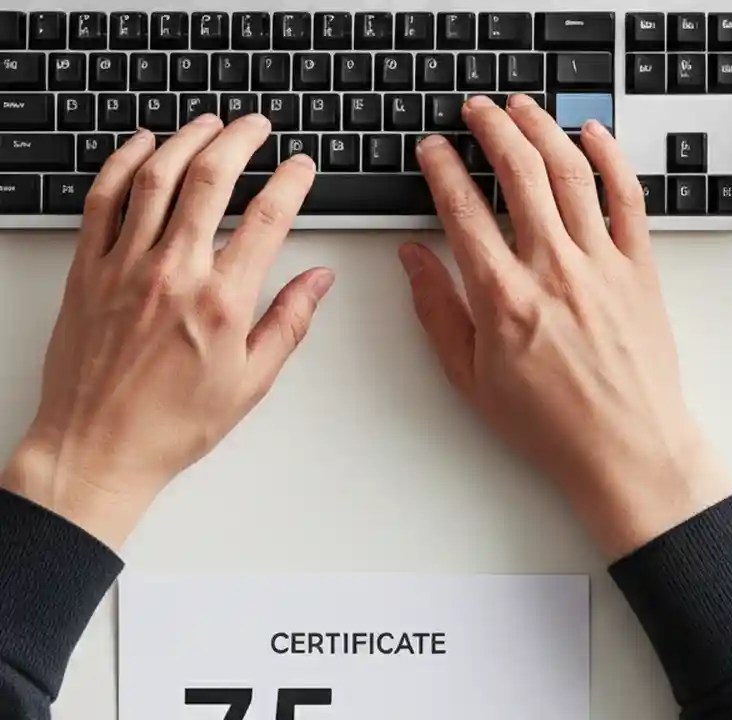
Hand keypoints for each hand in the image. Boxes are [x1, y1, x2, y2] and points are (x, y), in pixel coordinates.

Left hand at [1, 114, 332, 549]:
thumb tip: (319, 280)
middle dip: (240, 140)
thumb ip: (289, 322)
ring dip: (186, 139)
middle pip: (210, 180)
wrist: (95, 450)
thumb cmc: (171, 426)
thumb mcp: (251, 381)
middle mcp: (172, 273)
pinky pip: (103, 200)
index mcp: (221, 302)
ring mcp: (123, 267)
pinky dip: (123, 163)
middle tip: (256, 125)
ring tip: (208, 123)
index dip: (290, 182)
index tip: (301, 166)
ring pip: (156, 177)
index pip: (266, 219)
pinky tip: (140, 147)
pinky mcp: (86, 271)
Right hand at [400, 95, 731, 558]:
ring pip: (571, 172)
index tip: (432, 147)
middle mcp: (553, 269)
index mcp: (503, 297)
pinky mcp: (640, 268)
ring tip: (523, 107)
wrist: (627, 448)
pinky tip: (593, 134)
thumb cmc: (551, 424)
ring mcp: (601, 264)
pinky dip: (611, 158)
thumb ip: (438, 310)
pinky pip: (627, 198)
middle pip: (519, 172)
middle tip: (476, 109)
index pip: (462, 208)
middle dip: (491, 128)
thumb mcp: (471, 377)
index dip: (442, 166)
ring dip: (543, 128)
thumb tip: (412, 257)